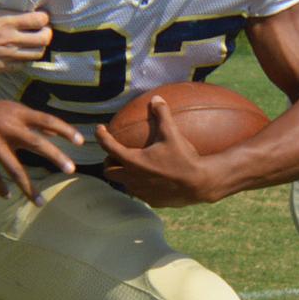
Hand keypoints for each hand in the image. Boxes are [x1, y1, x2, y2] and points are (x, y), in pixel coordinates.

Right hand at [0, 0, 52, 75]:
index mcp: (6, 22)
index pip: (39, 20)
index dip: (44, 17)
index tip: (41, 14)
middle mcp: (11, 40)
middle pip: (44, 39)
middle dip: (46, 33)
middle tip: (41, 30)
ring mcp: (7, 56)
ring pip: (36, 55)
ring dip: (38, 48)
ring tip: (33, 42)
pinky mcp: (1, 68)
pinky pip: (22, 67)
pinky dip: (25, 61)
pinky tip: (19, 55)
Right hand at [0, 92, 83, 203]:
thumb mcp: (10, 111)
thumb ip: (32, 122)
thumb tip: (56, 131)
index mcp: (17, 115)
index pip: (46, 120)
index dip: (64, 130)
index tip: (81, 141)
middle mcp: (7, 129)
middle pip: (36, 143)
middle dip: (55, 157)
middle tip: (71, 169)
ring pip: (15, 170)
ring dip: (29, 188)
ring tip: (39, 203)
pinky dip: (1, 188)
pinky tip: (8, 196)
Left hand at [96, 97, 218, 207]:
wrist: (199, 184)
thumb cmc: (183, 158)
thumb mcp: (172, 133)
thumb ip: (162, 114)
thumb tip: (156, 98)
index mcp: (133, 161)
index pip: (109, 147)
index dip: (101, 136)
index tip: (99, 129)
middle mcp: (132, 178)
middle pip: (108, 171)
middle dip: (109, 162)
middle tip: (116, 154)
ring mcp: (141, 192)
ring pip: (123, 183)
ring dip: (124, 174)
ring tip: (133, 166)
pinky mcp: (151, 200)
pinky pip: (140, 192)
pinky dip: (140, 185)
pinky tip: (151, 179)